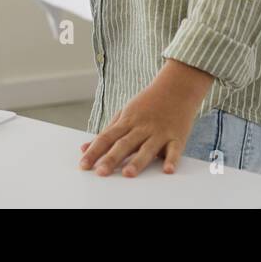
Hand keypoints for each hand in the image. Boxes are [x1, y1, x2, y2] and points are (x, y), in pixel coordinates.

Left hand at [78, 60, 213, 177]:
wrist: (177, 87)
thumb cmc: (148, 104)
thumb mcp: (125, 114)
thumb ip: (107, 132)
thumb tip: (84, 148)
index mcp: (127, 121)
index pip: (106, 137)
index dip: (94, 151)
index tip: (83, 165)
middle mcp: (142, 127)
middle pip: (124, 144)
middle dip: (111, 158)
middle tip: (100, 173)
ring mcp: (159, 132)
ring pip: (147, 148)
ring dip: (138, 161)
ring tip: (128, 174)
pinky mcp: (177, 136)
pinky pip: (174, 149)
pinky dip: (171, 159)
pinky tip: (167, 170)